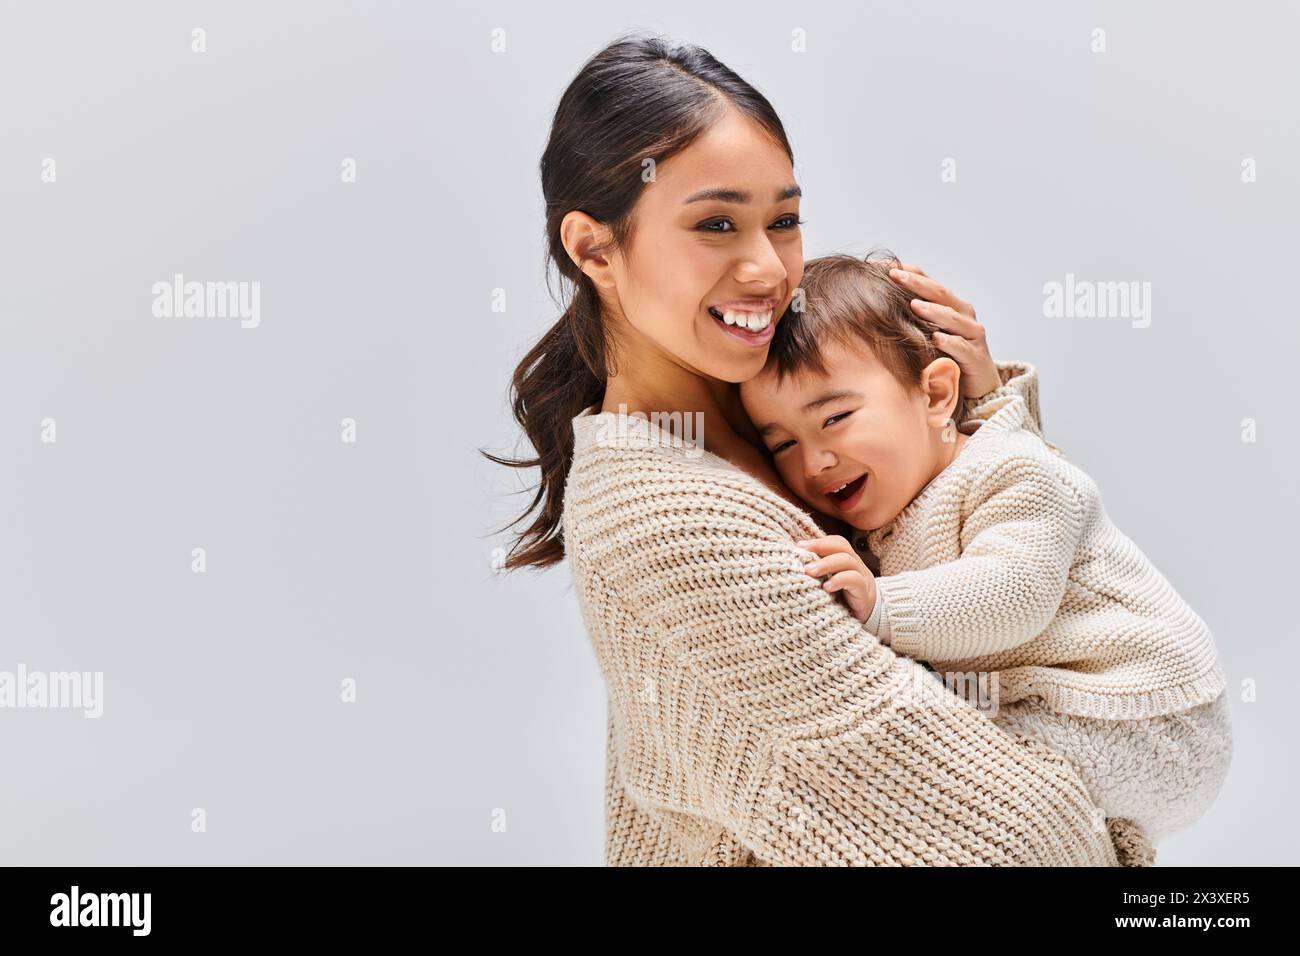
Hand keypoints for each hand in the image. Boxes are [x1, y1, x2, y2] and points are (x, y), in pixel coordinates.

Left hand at [796, 535, 876, 621]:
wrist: (871, 620)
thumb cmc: (844, 600)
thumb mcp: (830, 582)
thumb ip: (818, 573)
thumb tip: (794, 564)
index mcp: (847, 560)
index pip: (836, 542)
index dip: (818, 541)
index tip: (798, 546)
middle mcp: (855, 565)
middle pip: (841, 546)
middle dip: (820, 547)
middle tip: (801, 555)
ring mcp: (862, 578)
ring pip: (848, 561)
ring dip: (826, 564)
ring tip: (809, 571)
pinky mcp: (865, 593)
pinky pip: (855, 580)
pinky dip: (839, 580)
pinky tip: (826, 588)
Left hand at [885, 261, 999, 397]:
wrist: (977, 385)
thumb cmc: (945, 355)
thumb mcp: (924, 333)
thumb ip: (908, 318)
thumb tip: (870, 304)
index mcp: (947, 303)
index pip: (925, 280)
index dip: (904, 271)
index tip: (876, 266)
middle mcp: (962, 313)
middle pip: (939, 293)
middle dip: (916, 283)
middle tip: (894, 275)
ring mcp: (971, 333)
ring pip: (952, 317)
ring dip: (932, 310)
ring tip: (913, 305)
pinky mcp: (976, 355)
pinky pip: (962, 346)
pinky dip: (949, 341)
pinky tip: (936, 338)